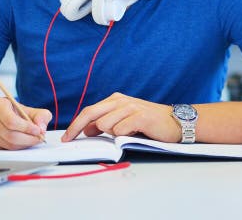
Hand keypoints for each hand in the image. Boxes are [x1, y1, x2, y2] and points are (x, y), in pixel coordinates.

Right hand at [0, 97, 52, 149]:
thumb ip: (39, 115)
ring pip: (8, 145)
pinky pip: (3, 150)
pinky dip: (15, 148)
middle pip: (10, 136)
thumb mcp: (23, 107)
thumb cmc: (7, 110)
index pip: (11, 121)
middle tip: (38, 138)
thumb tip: (42, 128)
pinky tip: (19, 142)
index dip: (27, 128)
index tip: (38, 131)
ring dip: (23, 145)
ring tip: (30, 139)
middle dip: (28, 140)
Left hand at [61, 92, 180, 142]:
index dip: (75, 124)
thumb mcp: (124, 121)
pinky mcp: (140, 116)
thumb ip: (106, 123)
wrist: (175, 122)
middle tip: (70, 141)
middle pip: (91, 114)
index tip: (66, 138)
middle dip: (77, 128)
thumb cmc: (148, 124)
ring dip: (112, 133)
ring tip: (127, 133)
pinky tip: (135, 133)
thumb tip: (87, 129)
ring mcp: (130, 107)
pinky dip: (124, 135)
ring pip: (105, 124)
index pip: (89, 111)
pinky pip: (121, 129)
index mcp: (114, 100)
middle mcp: (120, 101)